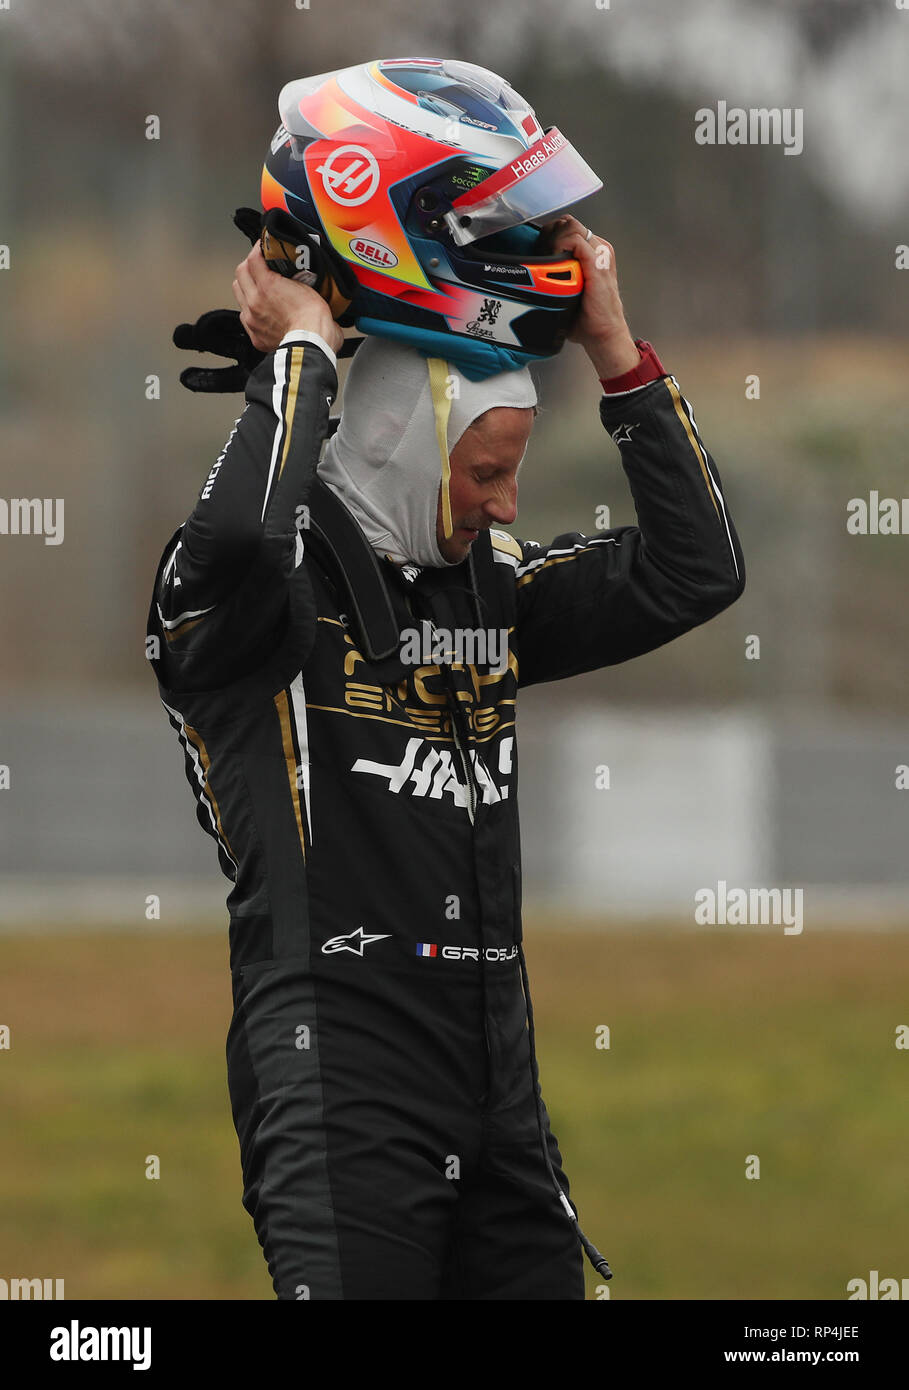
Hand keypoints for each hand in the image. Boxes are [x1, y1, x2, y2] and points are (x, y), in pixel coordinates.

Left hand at [232, 242, 344, 354]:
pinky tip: (262, 309)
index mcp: (268, 286)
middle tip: (260, 264)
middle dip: (249, 266)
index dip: (259, 249)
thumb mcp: (309, 288)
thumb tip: (296, 274)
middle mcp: (255, 302)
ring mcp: (253, 320)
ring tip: (258, 286)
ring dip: (246, 287)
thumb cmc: (316, 320)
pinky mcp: (255, 336)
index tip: (264, 247)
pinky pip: (245, 316)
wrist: (313, 346)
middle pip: (241, 273)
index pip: (254, 258)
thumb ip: (295, 278)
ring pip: (239, 294)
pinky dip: (251, 309)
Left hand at [545, 214, 639, 377]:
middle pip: (567, 223)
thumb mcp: (569, 289)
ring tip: (546, 260)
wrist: (603, 334)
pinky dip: (559, 245)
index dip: (549, 234)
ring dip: (552, 238)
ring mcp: (599, 254)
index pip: (568, 227)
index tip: (539, 251)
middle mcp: (598, 249)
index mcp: (593, 252)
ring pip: (570, 226)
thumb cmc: (587, 317)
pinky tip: (553, 261)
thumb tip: (530, 273)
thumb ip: (556, 275)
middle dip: (549, 234)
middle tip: (540, 255)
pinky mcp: (597, 262)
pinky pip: (574, 239)